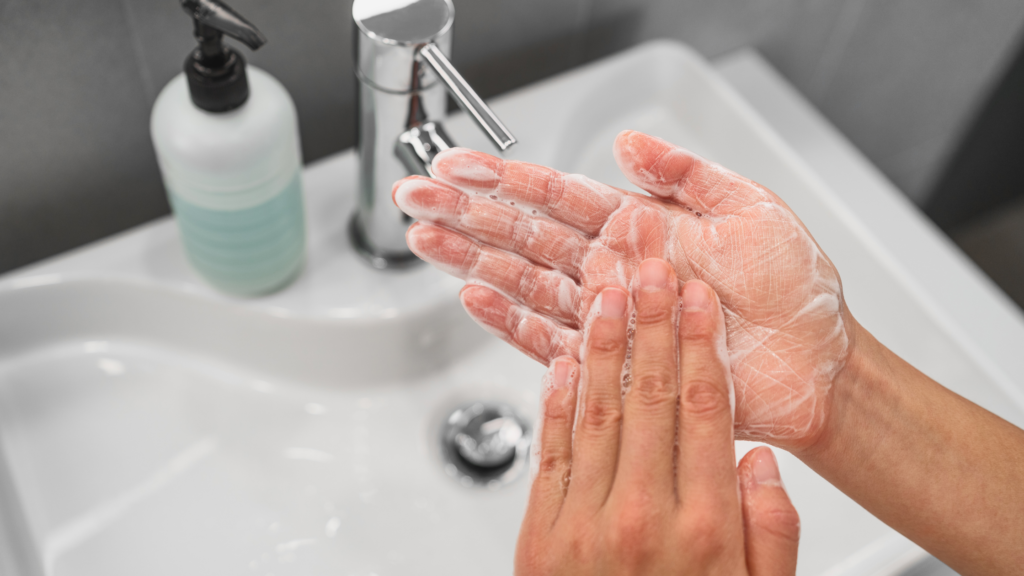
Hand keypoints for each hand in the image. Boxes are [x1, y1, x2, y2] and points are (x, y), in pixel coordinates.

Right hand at [393, 130, 852, 447]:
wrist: (816, 365)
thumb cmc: (796, 292)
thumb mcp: (749, 209)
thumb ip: (684, 173)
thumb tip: (629, 141)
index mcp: (641, 227)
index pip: (556, 196)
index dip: (504, 178)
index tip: (457, 163)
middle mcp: (615, 270)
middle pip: (523, 236)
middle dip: (466, 215)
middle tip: (415, 197)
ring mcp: (609, 316)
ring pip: (524, 284)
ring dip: (471, 262)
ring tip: (426, 240)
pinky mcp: (612, 364)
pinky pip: (549, 340)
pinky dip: (508, 321)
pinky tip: (473, 299)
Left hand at [517, 261, 798, 574]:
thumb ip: (770, 531)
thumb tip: (756, 459)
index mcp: (705, 530)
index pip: (703, 412)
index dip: (699, 346)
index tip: (696, 300)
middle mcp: (641, 518)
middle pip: (648, 398)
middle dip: (649, 323)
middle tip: (648, 266)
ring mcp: (582, 527)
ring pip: (594, 413)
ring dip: (600, 345)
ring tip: (605, 292)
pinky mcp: (537, 538)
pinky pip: (548, 455)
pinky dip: (554, 403)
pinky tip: (561, 360)